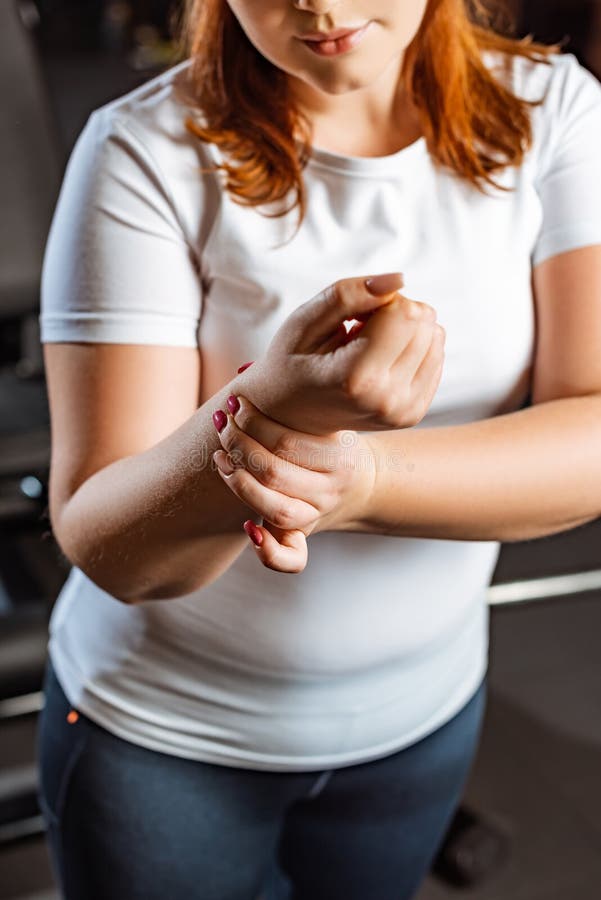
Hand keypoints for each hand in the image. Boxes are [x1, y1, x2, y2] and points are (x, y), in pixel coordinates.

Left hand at [212, 395, 375, 572]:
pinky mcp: (304, 537)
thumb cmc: (328, 440)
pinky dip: (267, 550)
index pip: (288, 441)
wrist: (359, 483)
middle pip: (274, 472)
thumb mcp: (322, 415)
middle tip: (220, 424)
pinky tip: (247, 528)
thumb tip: (243, 370)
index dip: (254, 421)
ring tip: (220, 459)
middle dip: (239, 445)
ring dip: (238, 484)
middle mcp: (330, 490)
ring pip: (274, 508)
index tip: (233, 403)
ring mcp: (317, 515)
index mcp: (338, 457)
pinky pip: (291, 558)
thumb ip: (289, 394)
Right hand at [236, 272, 444, 435]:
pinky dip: (410, 350)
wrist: (291, 416)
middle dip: (394, 314)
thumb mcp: (305, 321)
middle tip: (359, 332)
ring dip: (404, 332)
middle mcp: (386, 399)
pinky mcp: (414, 413)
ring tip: (368, 349)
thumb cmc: (292, 363)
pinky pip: (436, 357)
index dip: (381, 300)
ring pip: (436, 337)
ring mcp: (404, 411)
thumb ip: (348, 295)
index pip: (405, 312)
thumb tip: (399, 279)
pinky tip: (379, 363)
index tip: (353, 317)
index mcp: (357, 378)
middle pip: (424, 323)